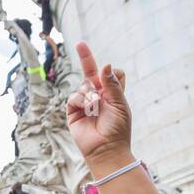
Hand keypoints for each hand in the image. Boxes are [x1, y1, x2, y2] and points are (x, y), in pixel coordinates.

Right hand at [66, 42, 131, 171]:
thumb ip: (112, 84)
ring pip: (83, 85)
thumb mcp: (119, 104)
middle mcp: (97, 95)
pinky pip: (74, 97)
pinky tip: (88, 109)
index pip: (110, 73)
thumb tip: (105, 64)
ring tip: (95, 107)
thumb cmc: (117, 129)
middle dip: (86, 57)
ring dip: (90, 94)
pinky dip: (82, 101)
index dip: (111, 72)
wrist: (106, 149)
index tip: (111, 71)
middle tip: (80, 44)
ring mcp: (84, 103)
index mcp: (112, 93)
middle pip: (91, 72)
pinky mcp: (73, 112)